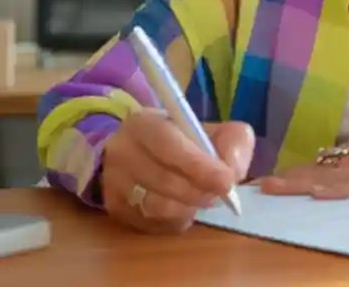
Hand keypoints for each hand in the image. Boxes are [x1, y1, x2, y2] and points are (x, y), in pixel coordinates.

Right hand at [101, 109, 254, 233]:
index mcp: (144, 123)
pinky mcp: (116, 209)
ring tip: (203, 198)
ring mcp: (114, 183)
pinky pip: (153, 224)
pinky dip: (177, 220)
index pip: (168, 145)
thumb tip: (234, 171)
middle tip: (221, 194)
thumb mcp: (212, 129)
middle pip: (163, 180)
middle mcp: (122, 152)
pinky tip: (185, 209)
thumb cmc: (182, 141)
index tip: (227, 181)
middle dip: (200, 191)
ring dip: (190, 208)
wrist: (141, 155)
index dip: (199, 166)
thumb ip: (233, 141)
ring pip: (157, 207)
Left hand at [259, 125, 348, 199]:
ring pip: (329, 177)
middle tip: (256, 186)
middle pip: (317, 170)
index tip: (268, 181)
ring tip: (271, 188)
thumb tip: (342, 179)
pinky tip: (315, 193)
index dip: (294, 174)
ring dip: (299, 183)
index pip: (322, 166)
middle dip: (287, 179)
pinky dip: (334, 189)